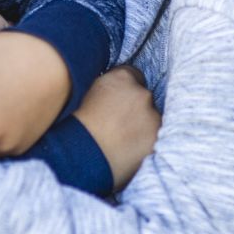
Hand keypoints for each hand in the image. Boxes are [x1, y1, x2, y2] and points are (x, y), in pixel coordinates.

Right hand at [73, 66, 159, 191]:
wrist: (80, 157)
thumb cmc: (75, 126)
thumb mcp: (85, 94)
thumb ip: (106, 87)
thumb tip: (112, 91)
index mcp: (122, 77)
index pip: (133, 76)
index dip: (124, 91)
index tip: (117, 103)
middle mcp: (141, 93)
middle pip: (144, 98)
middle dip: (135, 109)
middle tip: (119, 125)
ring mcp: (153, 116)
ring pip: (152, 119)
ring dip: (142, 127)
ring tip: (123, 141)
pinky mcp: (157, 139)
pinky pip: (154, 139)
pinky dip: (145, 143)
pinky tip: (129, 151)